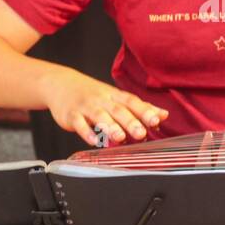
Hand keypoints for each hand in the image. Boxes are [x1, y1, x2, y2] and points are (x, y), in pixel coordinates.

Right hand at [43, 68, 168, 146]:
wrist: (61, 84)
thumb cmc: (93, 94)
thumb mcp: (117, 98)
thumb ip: (140, 108)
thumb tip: (163, 115)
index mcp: (116, 96)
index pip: (132, 102)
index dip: (145, 111)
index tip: (156, 120)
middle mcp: (103, 100)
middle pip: (118, 110)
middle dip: (130, 122)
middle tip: (141, 133)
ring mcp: (86, 107)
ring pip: (99, 116)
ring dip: (109, 127)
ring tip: (119, 138)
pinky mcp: (72, 115)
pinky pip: (79, 123)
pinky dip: (86, 132)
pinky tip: (94, 141)